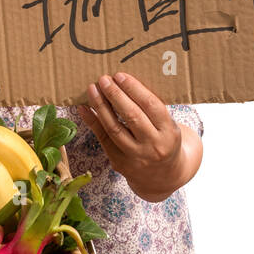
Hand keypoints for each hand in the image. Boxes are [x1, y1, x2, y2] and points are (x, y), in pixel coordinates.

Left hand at [81, 72, 197, 202]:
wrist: (163, 177)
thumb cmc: (163, 141)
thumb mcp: (167, 126)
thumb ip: (151, 109)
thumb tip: (124, 82)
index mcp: (169, 132)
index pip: (151, 106)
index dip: (134, 89)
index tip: (120, 76)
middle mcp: (153, 146)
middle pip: (131, 117)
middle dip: (115, 95)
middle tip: (103, 79)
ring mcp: (135, 157)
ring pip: (114, 129)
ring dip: (100, 106)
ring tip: (92, 89)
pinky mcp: (120, 163)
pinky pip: (103, 139)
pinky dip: (92, 122)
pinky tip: (84, 109)